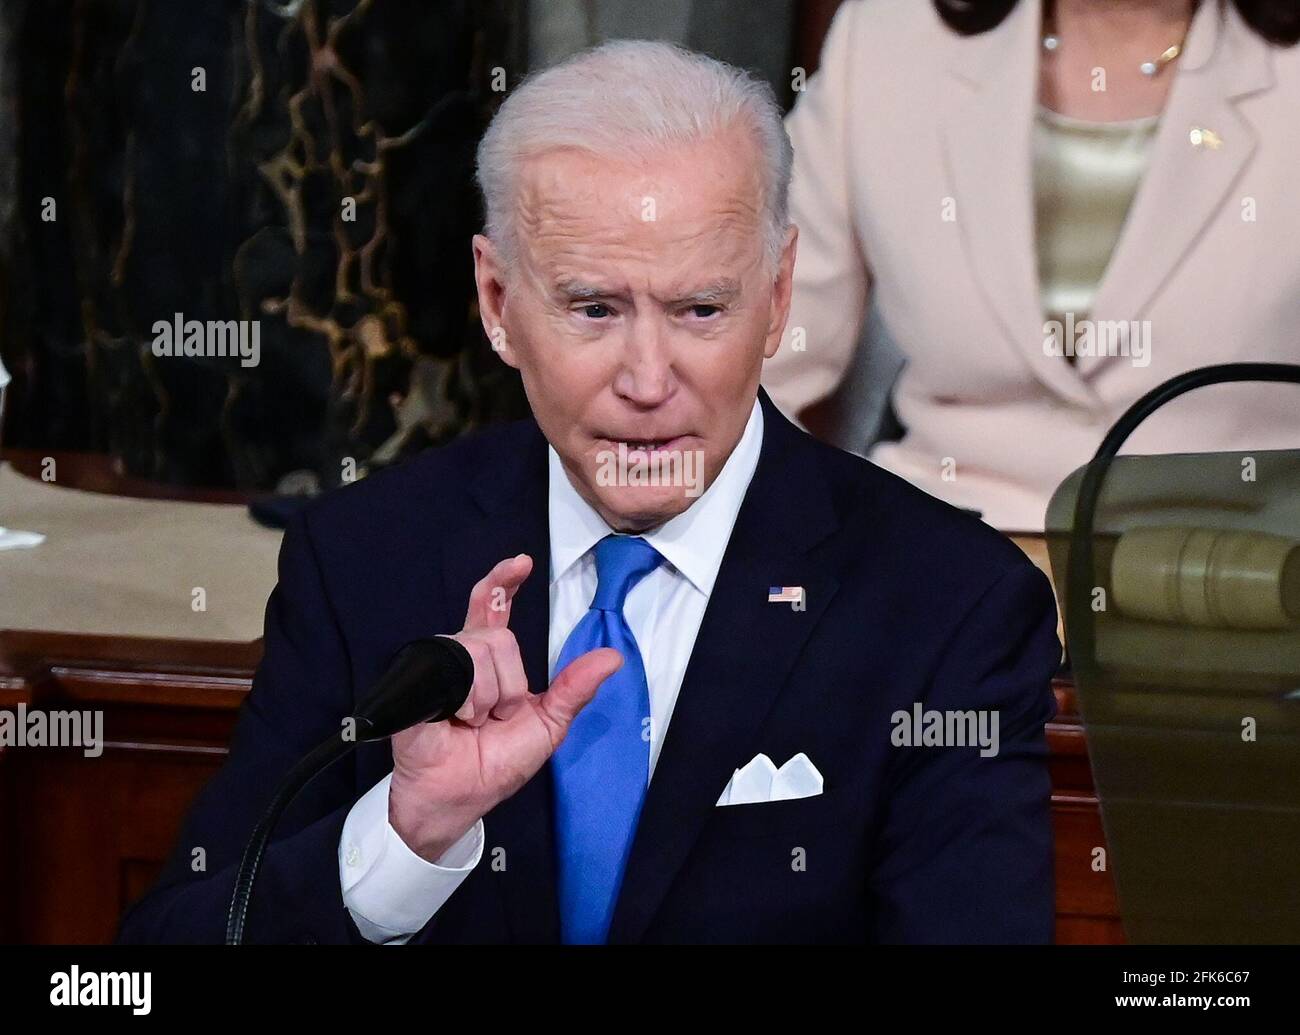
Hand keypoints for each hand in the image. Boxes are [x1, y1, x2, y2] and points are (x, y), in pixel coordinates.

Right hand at [388, 554, 621, 861]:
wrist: (456, 799)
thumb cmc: (494, 765)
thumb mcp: (547, 726)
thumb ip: (575, 689)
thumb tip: (612, 658)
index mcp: (492, 664)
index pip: (494, 609)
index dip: (503, 582)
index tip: (521, 563)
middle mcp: (463, 659)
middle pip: (497, 638)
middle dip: (507, 686)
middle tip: (493, 719)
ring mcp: (437, 669)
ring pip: (478, 651)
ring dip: (486, 698)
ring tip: (471, 724)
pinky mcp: (416, 683)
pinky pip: (452, 672)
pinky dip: (466, 702)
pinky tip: (455, 720)